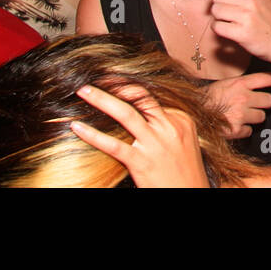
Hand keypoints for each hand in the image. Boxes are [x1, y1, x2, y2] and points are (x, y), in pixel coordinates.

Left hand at [70, 84, 208, 187]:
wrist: (192, 194)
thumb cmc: (186, 172)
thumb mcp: (184, 141)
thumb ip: (167, 124)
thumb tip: (144, 113)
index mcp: (181, 119)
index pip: (153, 97)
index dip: (131, 87)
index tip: (114, 80)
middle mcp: (169, 127)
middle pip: (141, 97)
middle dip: (117, 83)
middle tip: (98, 75)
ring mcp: (155, 144)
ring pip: (126, 114)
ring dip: (102, 99)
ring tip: (84, 90)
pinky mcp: (142, 162)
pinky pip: (113, 145)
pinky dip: (93, 135)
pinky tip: (78, 127)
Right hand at [201, 72, 270, 139]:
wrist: (191, 114)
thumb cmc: (206, 98)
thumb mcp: (224, 84)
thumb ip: (241, 84)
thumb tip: (256, 86)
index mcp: (239, 84)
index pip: (267, 79)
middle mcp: (243, 97)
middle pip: (269, 101)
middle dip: (264, 104)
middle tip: (255, 105)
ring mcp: (241, 114)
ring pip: (261, 118)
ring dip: (254, 118)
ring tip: (241, 115)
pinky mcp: (236, 130)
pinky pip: (249, 131)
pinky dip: (243, 130)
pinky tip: (234, 124)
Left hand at [205, 0, 270, 62]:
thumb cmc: (269, 20)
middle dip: (217, 5)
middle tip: (225, 12)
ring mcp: (247, 16)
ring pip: (215, 11)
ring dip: (218, 18)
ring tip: (229, 22)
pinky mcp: (242, 33)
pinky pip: (217, 27)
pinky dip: (219, 30)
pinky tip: (229, 31)